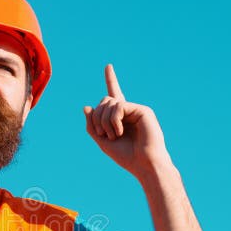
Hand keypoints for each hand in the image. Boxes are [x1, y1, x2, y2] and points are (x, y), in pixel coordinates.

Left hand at [83, 64, 171, 178]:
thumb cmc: (126, 156)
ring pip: (109, 103)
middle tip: (103, 134)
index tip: (108, 66)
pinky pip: (119, 107)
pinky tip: (120, 132)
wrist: (144, 164)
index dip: (111, 80)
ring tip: (113, 135)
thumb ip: (92, 125)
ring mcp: (136, 109)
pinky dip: (114, 120)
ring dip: (104, 121)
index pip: (114, 95)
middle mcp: (129, 111)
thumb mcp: (102, 141)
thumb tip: (86, 106)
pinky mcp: (142, 110)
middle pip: (104, 101)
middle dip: (97, 118)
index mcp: (121, 117)